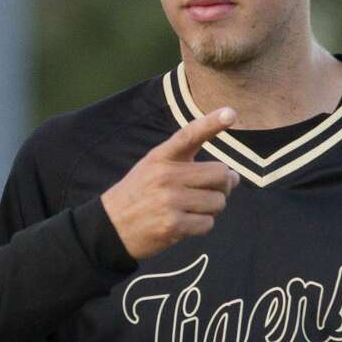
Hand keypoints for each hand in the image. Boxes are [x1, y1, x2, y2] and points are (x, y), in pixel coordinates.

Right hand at [101, 108, 238, 259]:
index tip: (230, 113)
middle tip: (215, 191)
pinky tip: (186, 224)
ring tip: (193, 209)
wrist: (109, 228)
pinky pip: (208, 224)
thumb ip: (184, 163)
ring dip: (212, 208)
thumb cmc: (138, 196)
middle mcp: (166, 176)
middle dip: (225, 185)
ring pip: (217, 202)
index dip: (211, 123)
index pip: (189, 135)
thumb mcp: (151, 167)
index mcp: (160, 158)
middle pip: (220, 174)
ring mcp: (170, 201)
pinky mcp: (173, 225)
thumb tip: (232, 175)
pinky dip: (202, 225)